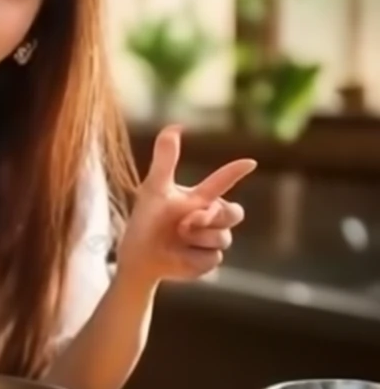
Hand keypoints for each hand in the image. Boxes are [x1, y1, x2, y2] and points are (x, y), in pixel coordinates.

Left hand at [117, 125, 255, 286]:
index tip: (249, 162)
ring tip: (177, 237)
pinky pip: (212, 259)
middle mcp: (210, 218)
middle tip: (187, 222)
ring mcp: (212, 241)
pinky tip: (178, 256)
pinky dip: (191, 257)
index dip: (235, 172)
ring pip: (223, 238)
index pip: (223, 182)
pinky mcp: (208, 262)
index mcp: (200, 198)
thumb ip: (165, 159)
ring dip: (197, 238)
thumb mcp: (155, 188)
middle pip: (235, 213)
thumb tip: (175, 125)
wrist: (138, 256)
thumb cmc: (145, 220)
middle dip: (215, 216)